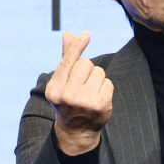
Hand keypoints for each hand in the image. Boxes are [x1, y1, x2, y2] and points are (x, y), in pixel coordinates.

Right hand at [44, 30, 113, 154]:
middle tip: (82, 84)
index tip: (86, 35)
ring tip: (90, 92)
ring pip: (98, 72)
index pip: (67, 62)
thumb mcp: (62, 82)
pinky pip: (108, 83)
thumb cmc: (68, 101)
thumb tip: (68, 34)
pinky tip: (98, 98)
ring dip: (97, 78)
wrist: (76, 130)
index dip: (77, 47)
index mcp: (55, 89)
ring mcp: (85, 102)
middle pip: (85, 64)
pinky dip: (105, 87)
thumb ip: (66, 58)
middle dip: (86, 69)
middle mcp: (68, 95)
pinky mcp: (100, 105)